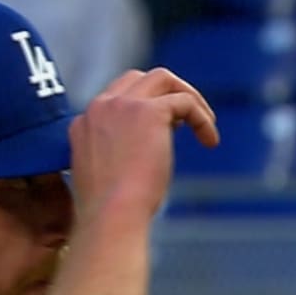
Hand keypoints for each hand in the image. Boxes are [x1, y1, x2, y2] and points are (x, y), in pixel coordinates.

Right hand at [68, 67, 218, 224]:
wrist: (111, 216)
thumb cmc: (112, 210)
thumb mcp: (107, 174)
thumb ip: (120, 151)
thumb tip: (151, 147)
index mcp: (85, 121)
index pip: (118, 97)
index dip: (146, 108)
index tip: (166, 130)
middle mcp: (101, 106)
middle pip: (139, 78)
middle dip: (167, 93)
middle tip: (188, 119)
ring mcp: (123, 105)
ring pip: (163, 78)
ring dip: (188, 96)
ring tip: (207, 125)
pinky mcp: (150, 112)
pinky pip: (185, 101)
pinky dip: (202, 118)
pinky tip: (210, 141)